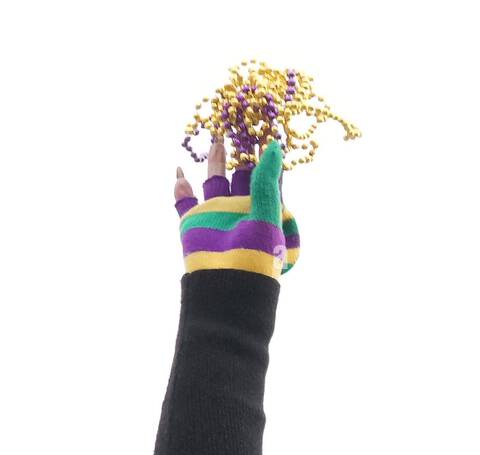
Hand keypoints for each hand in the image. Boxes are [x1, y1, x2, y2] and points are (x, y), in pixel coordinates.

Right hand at [174, 137, 299, 278]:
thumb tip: (274, 145)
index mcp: (262, 209)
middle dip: (236, 149)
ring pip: (213, 181)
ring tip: (216, 134)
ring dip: (214, 160)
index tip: (262, 126)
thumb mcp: (267, 213)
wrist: (229, 283)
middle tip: (235, 121)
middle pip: (238, 174)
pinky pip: (184, 202)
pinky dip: (180, 188)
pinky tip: (180, 171)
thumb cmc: (256, 253)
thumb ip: (268, 179)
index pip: (264, 175)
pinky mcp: (194, 224)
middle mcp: (240, 210)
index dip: (263, 153)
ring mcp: (217, 215)